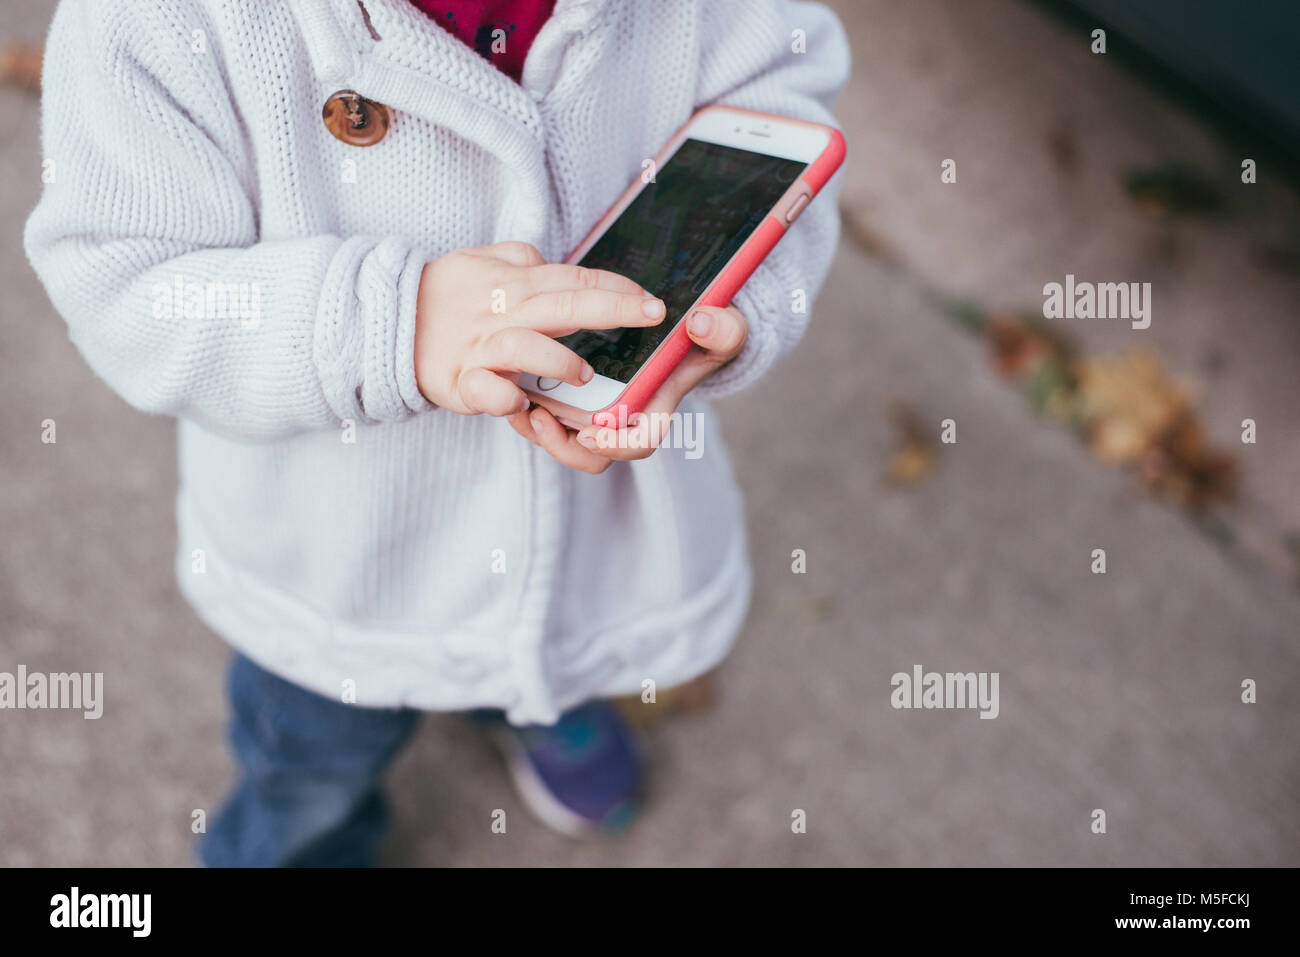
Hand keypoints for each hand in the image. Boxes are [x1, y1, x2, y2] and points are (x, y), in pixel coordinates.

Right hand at [413, 241, 665, 414]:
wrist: (382, 320)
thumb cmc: (441, 294)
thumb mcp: (480, 261)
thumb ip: (519, 259)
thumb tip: (550, 257)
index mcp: (514, 283)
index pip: (574, 279)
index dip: (616, 287)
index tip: (652, 299)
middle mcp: (502, 312)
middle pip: (563, 304)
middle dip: (612, 308)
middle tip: (651, 314)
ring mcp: (480, 348)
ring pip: (523, 347)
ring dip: (556, 360)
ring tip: (583, 375)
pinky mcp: (459, 381)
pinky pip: (483, 391)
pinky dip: (501, 397)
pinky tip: (521, 404)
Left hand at [507, 304, 747, 472]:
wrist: (679, 325)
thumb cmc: (702, 334)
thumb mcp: (722, 329)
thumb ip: (723, 329)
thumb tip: (699, 321)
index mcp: (658, 406)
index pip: (641, 442)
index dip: (616, 446)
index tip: (592, 431)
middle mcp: (626, 417)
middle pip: (594, 454)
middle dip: (564, 445)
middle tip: (540, 419)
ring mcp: (600, 411)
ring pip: (566, 440)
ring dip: (542, 431)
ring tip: (523, 408)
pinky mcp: (577, 399)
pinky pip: (550, 419)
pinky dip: (531, 411)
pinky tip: (516, 390)